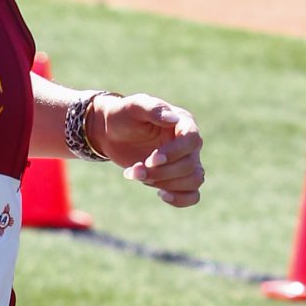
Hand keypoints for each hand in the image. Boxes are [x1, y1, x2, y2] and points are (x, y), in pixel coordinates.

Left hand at [88, 94, 204, 205]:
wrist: (111, 133)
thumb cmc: (123, 115)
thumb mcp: (134, 106)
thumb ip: (153, 109)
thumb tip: (173, 119)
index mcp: (183, 122)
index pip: (192, 140)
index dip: (174, 153)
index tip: (151, 160)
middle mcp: (189, 143)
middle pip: (190, 165)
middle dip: (161, 172)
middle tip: (135, 169)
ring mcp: (185, 161)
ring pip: (193, 181)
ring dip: (165, 185)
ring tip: (139, 176)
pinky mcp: (177, 178)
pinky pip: (192, 194)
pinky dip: (181, 199)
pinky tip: (161, 195)